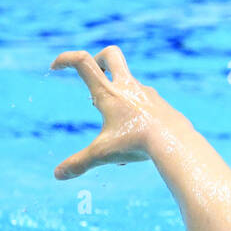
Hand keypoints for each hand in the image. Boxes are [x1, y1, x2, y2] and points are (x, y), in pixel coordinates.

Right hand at [50, 45, 175, 179]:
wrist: (175, 143)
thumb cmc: (136, 144)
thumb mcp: (103, 155)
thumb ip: (79, 163)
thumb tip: (58, 175)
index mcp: (108, 92)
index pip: (83, 62)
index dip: (66, 58)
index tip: (55, 68)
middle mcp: (128, 87)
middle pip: (111, 54)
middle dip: (98, 60)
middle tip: (92, 78)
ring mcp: (147, 94)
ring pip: (128, 85)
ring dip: (117, 99)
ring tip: (115, 131)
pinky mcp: (161, 105)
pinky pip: (143, 105)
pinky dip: (134, 116)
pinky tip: (136, 140)